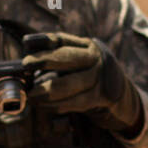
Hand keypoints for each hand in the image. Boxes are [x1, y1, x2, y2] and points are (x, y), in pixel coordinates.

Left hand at [20, 32, 142, 133]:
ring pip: (69, 84)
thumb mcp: (78, 62)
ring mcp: (100, 77)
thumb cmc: (89, 77)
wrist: (121, 96)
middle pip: (67, 57)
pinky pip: (76, 102)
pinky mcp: (102, 97)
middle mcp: (96, 58)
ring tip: (31, 96)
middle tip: (25, 66)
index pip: (61, 40)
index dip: (42, 41)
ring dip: (46, 91)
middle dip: (43, 61)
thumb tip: (28, 48)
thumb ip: (58, 55)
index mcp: (87, 46)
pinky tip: (44, 106)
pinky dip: (57, 105)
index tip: (25, 45)